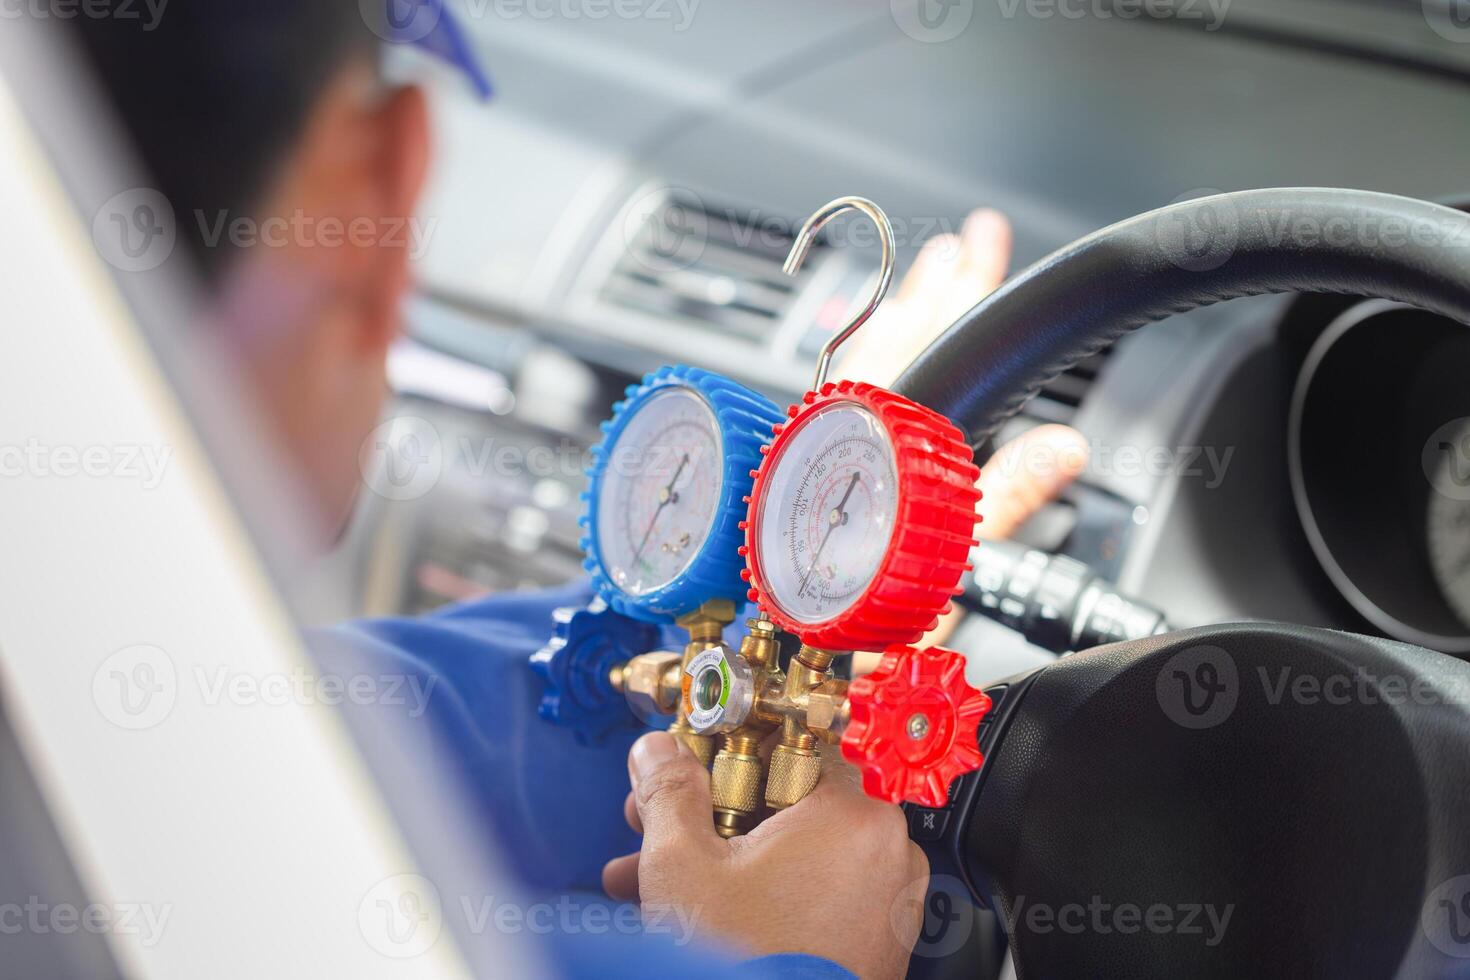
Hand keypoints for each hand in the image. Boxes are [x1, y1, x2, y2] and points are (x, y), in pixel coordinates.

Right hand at [603, 732, 924, 978]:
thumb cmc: (747, 967)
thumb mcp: (683, 865)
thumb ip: (668, 792)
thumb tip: (657, 752)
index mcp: (857, 817)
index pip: (790, 747)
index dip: (725, 754)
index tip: (687, 764)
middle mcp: (887, 856)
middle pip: (784, 807)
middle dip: (707, 817)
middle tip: (656, 823)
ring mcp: (886, 906)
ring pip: (790, 858)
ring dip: (719, 861)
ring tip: (649, 878)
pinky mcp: (873, 948)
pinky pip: (809, 898)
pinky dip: (757, 898)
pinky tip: (691, 911)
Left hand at [834, 206, 1090, 651]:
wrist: (786, 670)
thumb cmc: (848, 638)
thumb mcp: (940, 572)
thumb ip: (1001, 500)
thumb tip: (1063, 448)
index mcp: (861, 451)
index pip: (914, 348)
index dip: (953, 294)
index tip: (980, 249)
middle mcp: (824, 440)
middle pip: (882, 345)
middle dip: (930, 291)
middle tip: (966, 247)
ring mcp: (808, 453)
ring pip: (856, 368)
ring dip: (901, 321)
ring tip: (933, 283)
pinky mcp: (802, 475)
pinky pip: (839, 400)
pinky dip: (874, 365)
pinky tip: (887, 365)